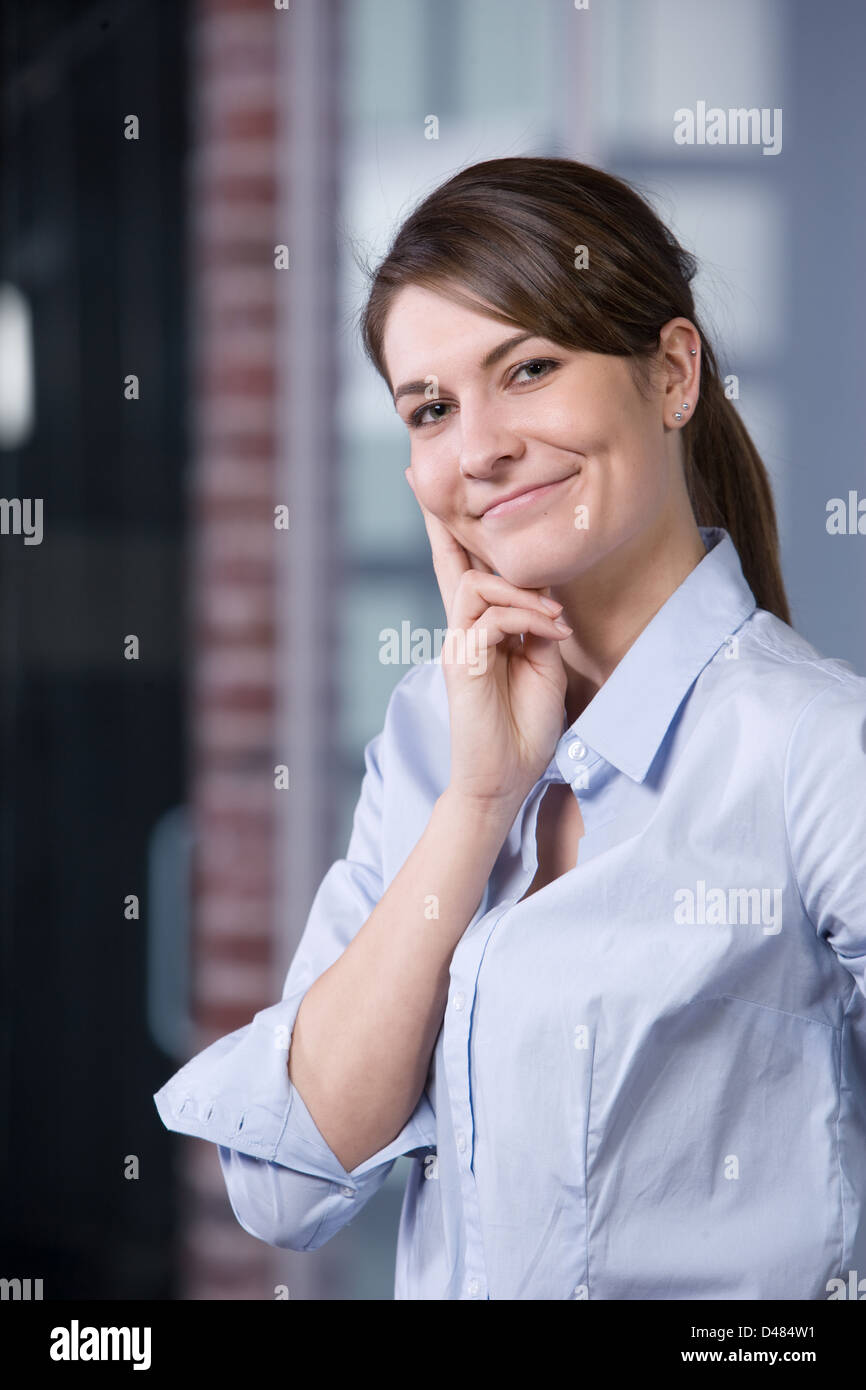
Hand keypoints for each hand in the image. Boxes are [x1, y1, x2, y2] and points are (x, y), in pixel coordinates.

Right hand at [406, 469, 569, 812]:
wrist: (504, 779)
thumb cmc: (524, 727)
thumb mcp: (543, 666)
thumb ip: (537, 627)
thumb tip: (544, 594)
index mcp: (480, 631)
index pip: (465, 573)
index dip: (451, 535)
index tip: (436, 500)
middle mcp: (462, 631)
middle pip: (451, 564)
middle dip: (442, 523)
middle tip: (423, 484)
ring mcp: (458, 645)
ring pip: (478, 585)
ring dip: (525, 594)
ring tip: (554, 621)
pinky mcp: (461, 662)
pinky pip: (492, 616)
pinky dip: (527, 617)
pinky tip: (551, 633)